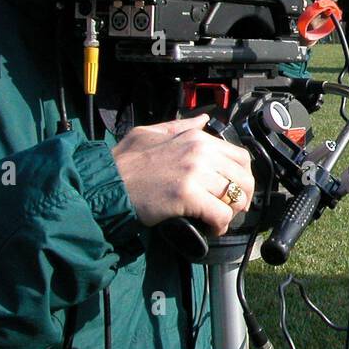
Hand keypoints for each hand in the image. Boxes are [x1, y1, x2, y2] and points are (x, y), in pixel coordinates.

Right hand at [112, 114, 255, 235]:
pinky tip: (210, 228)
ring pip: (234, 197)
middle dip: (242, 197)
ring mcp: (194, 173)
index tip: (236, 190)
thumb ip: (181, 127)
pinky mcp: (187, 195)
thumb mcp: (151, 133)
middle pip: (243, 178)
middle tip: (231, 209)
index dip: (243, 177)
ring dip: (230, 213)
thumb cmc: (124, 163)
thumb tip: (203, 120)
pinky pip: (219, 214)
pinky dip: (219, 225)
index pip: (240, 156)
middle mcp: (200, 152)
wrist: (105, 184)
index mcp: (196, 138)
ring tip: (217, 219)